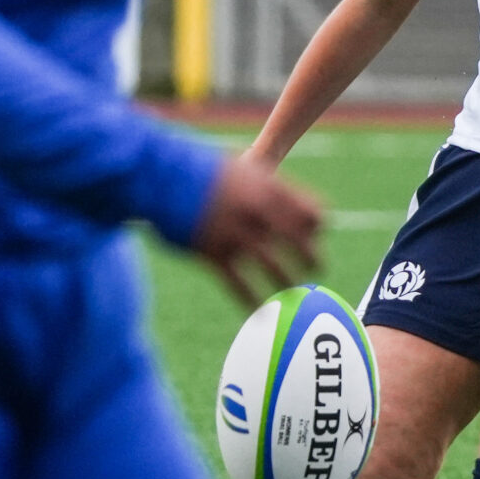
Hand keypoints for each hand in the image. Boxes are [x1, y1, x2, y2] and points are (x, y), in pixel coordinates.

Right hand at [191, 153, 322, 307]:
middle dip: (312, 259)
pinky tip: (258, 311)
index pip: (310, 211)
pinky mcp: (213, 254)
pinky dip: (251, 300)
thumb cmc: (200, 169)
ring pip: (273, 267)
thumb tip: (278, 191)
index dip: (318, 225)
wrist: (162, 175)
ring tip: (292, 291)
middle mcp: (258, 213)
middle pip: (299, 242)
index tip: (318, 235)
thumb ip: (262, 181)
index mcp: (268, 188)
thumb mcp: (239, 167)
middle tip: (318, 270)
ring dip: (287, 282)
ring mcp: (236, 235)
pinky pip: (239, 284)